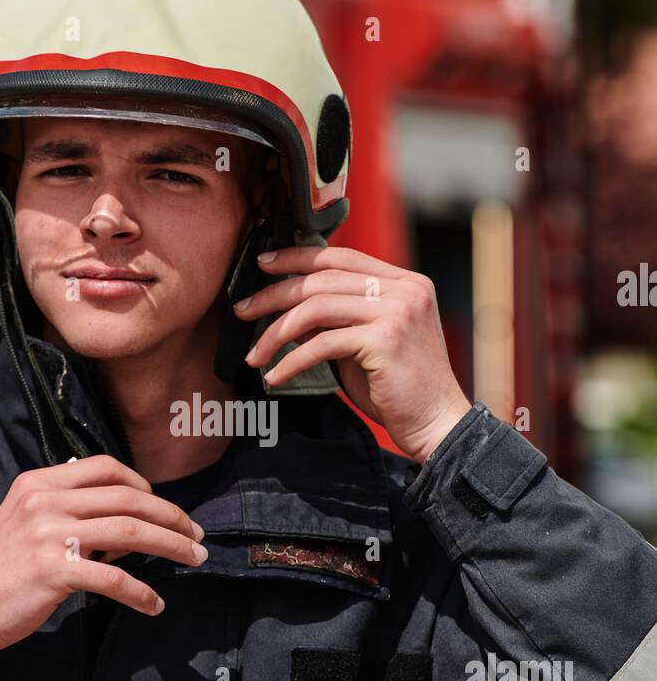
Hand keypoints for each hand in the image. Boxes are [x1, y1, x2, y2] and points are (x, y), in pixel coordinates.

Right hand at [0, 456, 206, 653]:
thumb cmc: (1, 570)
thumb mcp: (29, 524)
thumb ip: (72, 513)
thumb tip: (130, 522)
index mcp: (38, 483)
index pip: (104, 467)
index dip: (143, 484)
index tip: (164, 506)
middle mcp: (44, 502)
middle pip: (127, 498)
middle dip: (171, 516)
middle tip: (196, 535)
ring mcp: (49, 535)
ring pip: (130, 531)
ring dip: (170, 546)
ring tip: (193, 559)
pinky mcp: (54, 572)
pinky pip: (114, 577)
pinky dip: (140, 592)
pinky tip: (153, 603)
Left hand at [234, 245, 471, 463]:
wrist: (437, 423)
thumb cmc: (399, 388)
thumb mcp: (365, 343)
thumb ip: (337, 320)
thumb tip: (289, 308)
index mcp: (405, 282)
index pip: (341, 256)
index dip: (298, 257)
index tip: (263, 263)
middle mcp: (405, 290)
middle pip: (323, 279)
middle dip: (274, 293)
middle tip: (242, 310)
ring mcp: (397, 312)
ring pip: (317, 308)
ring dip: (276, 332)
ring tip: (254, 354)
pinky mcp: (385, 340)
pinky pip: (322, 344)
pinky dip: (292, 361)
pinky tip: (275, 376)